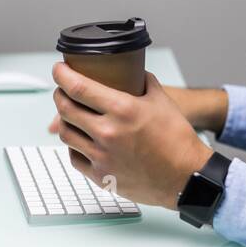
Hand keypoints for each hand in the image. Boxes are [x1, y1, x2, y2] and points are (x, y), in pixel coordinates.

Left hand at [49, 62, 212, 209]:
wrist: (186, 177)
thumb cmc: (176, 139)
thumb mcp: (162, 100)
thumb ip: (142, 82)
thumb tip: (129, 72)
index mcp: (123, 110)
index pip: (78, 87)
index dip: (61, 74)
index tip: (59, 69)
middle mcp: (108, 133)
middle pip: (65, 108)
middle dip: (59, 94)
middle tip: (62, 90)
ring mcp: (102, 157)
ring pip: (66, 134)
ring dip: (64, 120)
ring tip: (71, 114)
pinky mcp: (101, 176)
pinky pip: (74, 157)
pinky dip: (74, 145)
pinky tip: (81, 139)